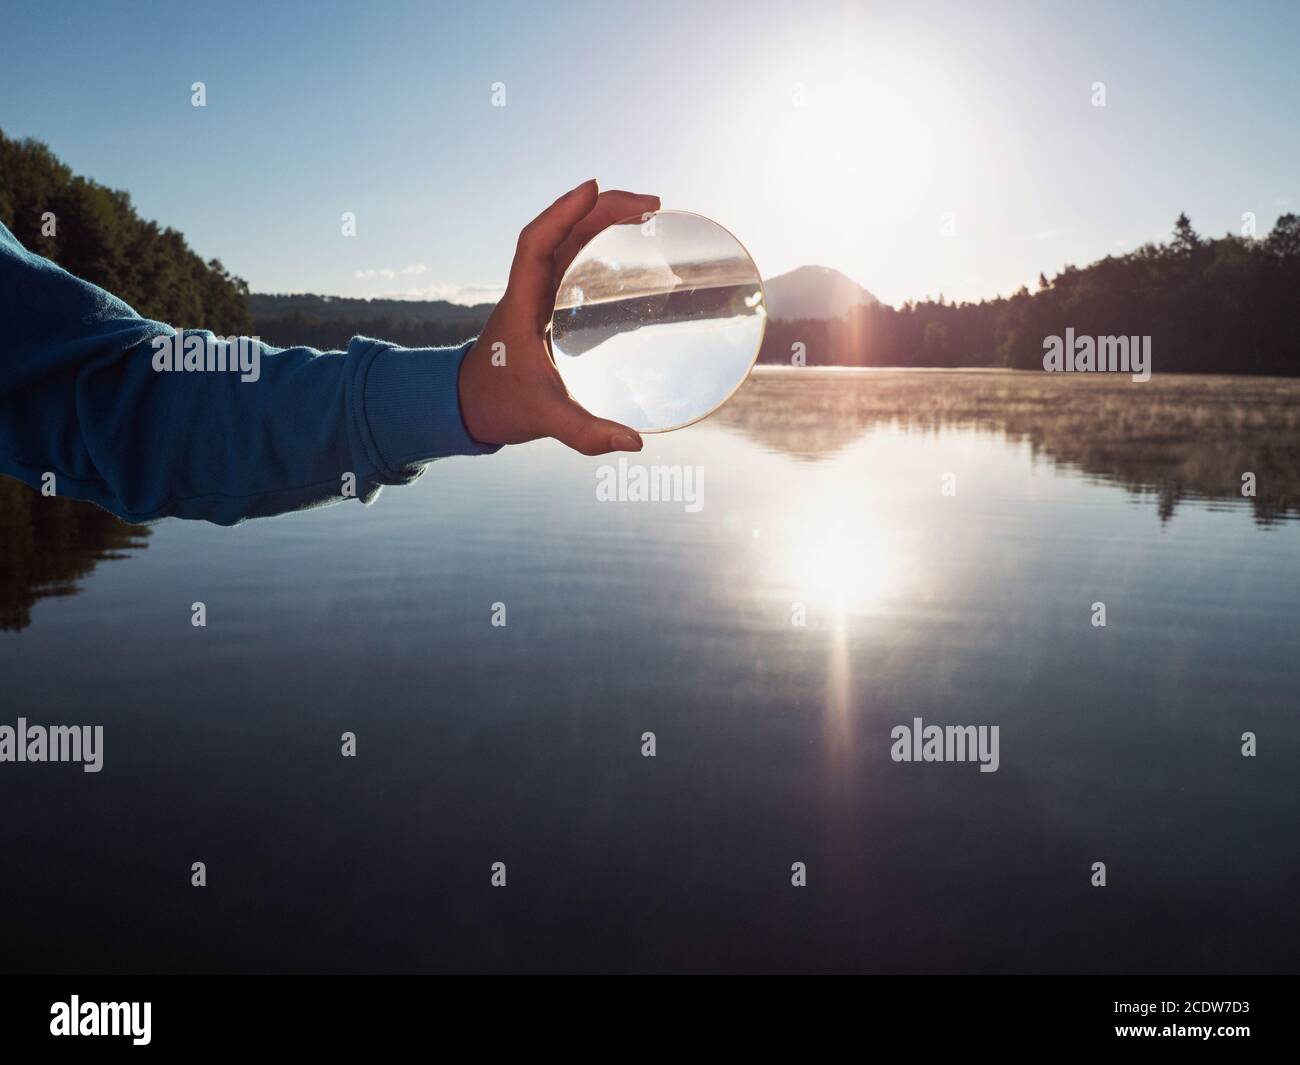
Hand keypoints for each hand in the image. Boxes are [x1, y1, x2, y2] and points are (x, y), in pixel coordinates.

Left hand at [457, 180, 658, 454]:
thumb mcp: (544, 419)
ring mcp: (538, 293)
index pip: (536, 244)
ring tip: (649, 213)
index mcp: (520, 305)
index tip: (594, 188)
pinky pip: (575, 261)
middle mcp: (528, 290)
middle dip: (603, 208)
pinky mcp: (548, 303)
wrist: (472, 406)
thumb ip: (586, 432)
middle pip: (562, 232)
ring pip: (569, 241)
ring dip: (604, 220)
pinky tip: (633, 251)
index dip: (562, 213)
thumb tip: (634, 443)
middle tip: (652, 203)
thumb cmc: (500, 406)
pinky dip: (601, 245)